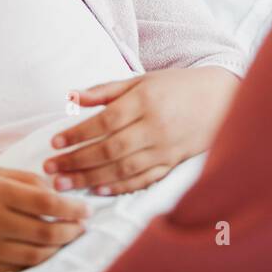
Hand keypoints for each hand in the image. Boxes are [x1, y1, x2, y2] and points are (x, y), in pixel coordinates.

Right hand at [0, 166, 91, 271]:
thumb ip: (22, 179)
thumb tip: (53, 187)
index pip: (46, 201)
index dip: (71, 206)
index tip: (85, 208)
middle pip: (46, 231)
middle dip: (71, 230)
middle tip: (82, 226)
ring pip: (36, 254)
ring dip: (58, 248)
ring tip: (67, 238)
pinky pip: (17, 268)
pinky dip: (36, 261)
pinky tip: (43, 252)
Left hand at [44, 67, 240, 195]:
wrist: (221, 99)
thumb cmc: (175, 86)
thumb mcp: (141, 80)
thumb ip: (105, 90)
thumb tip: (71, 97)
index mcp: (145, 100)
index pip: (105, 120)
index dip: (78, 133)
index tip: (54, 143)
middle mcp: (155, 126)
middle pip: (110, 148)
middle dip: (77, 161)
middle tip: (50, 169)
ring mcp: (165, 148)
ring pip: (124, 168)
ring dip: (91, 179)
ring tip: (64, 184)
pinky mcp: (173, 164)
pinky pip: (144, 180)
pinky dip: (121, 187)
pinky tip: (99, 191)